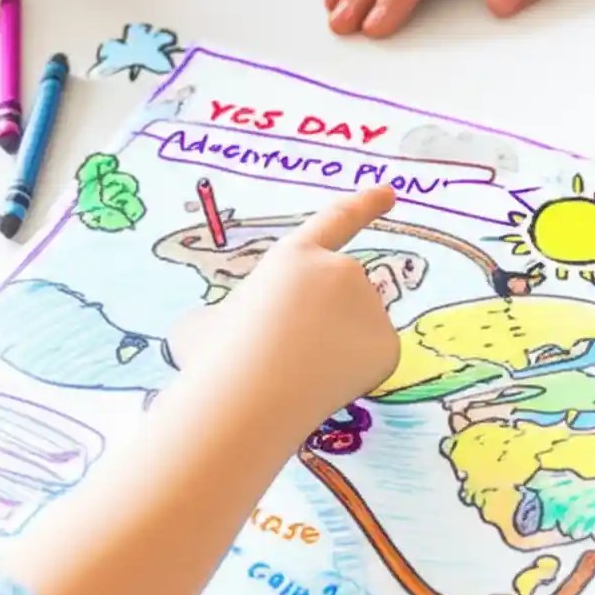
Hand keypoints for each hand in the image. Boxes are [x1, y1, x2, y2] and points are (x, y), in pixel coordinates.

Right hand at [170, 186, 400, 421]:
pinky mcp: (387, 346)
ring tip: (295, 374)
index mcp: (295, 256)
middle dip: (323, 324)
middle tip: (284, 355)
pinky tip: (322, 387)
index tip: (389, 193)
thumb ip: (235, 315)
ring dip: (334, 349)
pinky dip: (353, 376)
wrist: (246, 400)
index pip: (337, 221)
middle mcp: (342, 271)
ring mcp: (371, 307)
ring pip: (356, 331)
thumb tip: (231, 332)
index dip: (365, 205)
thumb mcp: (206, 321)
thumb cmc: (216, 358)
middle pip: (341, 296)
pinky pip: (371, 361)